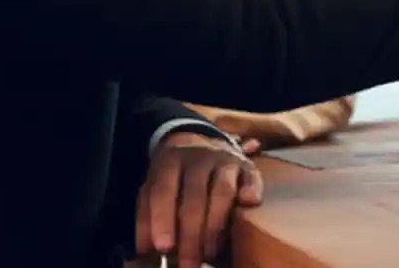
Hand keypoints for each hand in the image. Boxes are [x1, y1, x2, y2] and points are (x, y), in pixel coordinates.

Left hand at [137, 132, 263, 267]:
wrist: (200, 144)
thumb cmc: (174, 178)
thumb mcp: (153, 191)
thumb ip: (147, 219)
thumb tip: (146, 253)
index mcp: (169, 162)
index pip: (163, 190)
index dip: (163, 219)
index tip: (164, 248)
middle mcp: (198, 158)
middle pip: (194, 196)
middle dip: (191, 234)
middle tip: (189, 264)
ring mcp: (225, 161)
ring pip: (223, 191)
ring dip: (216, 226)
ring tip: (210, 254)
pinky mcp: (248, 166)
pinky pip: (252, 179)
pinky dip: (252, 191)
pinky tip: (249, 205)